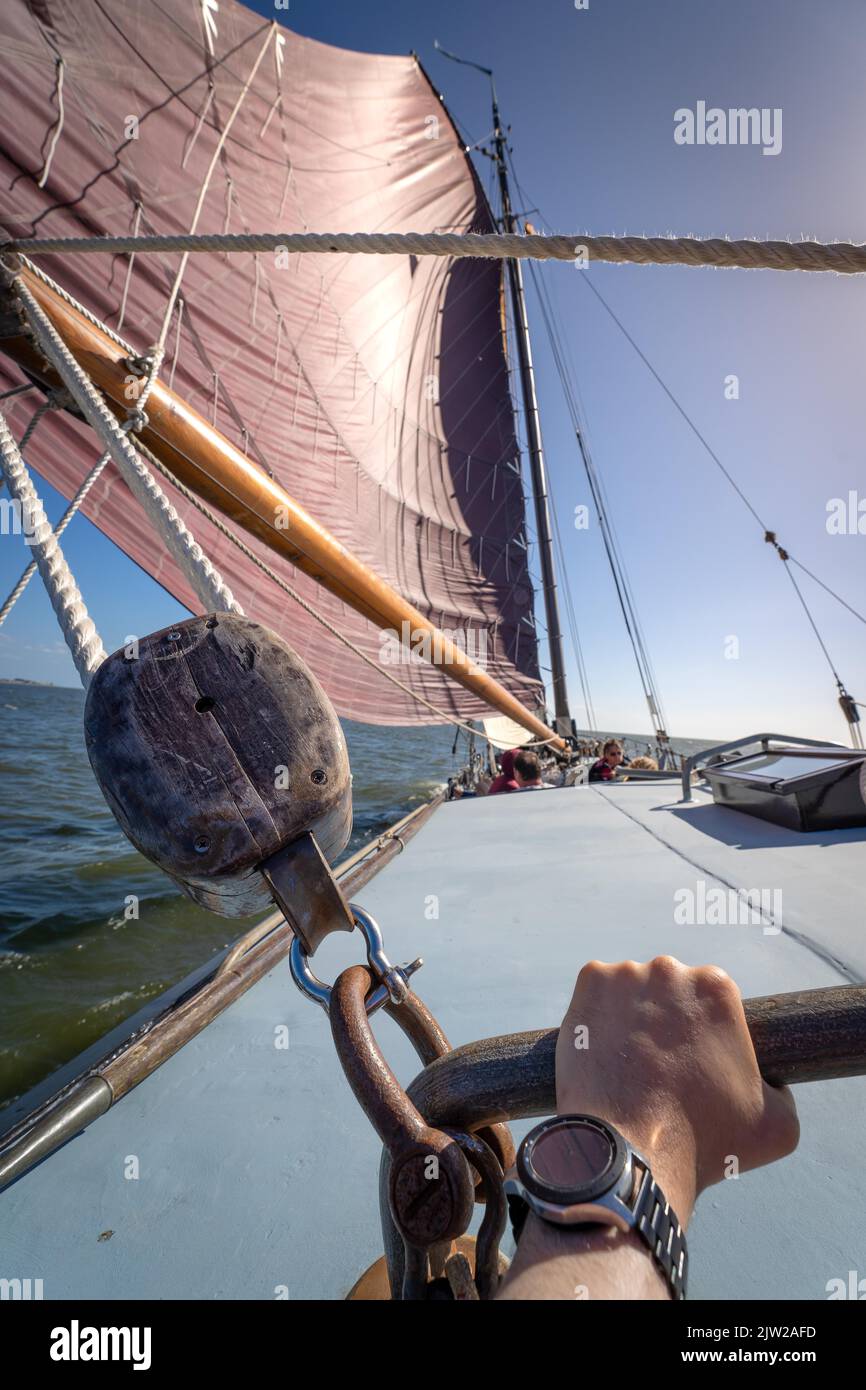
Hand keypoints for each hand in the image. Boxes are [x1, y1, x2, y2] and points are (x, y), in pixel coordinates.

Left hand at [555, 957, 799, 1224]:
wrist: (630, 1152)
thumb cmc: (705, 1142)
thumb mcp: (778, 1126)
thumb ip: (783, 1092)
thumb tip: (774, 1081)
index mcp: (718, 988)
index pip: (711, 1001)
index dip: (704, 1032)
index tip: (693, 1060)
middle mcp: (671, 970)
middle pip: (670, 991)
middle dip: (667, 1021)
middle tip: (659, 1065)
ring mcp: (624, 974)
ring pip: (631, 992)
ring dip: (631, 1017)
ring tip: (627, 1064)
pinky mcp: (588, 985)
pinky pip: (595, 993)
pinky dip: (597, 1015)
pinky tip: (603, 1051)